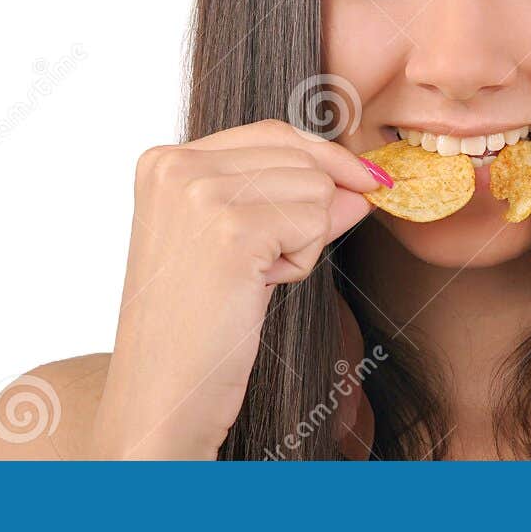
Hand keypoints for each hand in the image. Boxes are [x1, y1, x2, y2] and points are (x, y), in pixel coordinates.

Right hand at [89, 119, 382, 458]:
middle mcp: (176, 165)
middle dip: (305, 213)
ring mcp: (200, 194)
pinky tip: (256, 290)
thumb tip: (363, 182)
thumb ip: (293, 201)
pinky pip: (315, 222)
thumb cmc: (196, 329)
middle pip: (300, 156)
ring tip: (249, 281)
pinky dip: (301, 262)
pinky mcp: (233, 230)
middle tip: (258, 269)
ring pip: (315, 188)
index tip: (369, 181)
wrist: (161, 398)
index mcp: (164, 161)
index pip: (272, 133)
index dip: (326, 160)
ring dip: (302, 241)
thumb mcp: (242, 245)